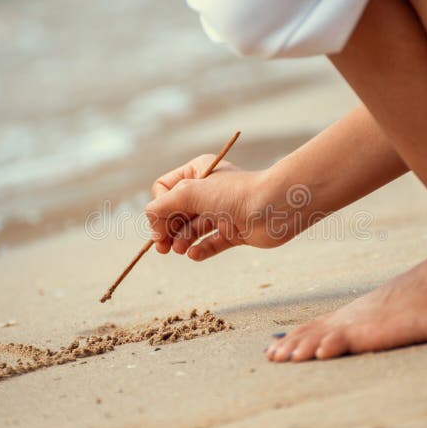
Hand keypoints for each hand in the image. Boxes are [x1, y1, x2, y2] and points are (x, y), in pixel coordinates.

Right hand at [146, 155, 292, 260]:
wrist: (275, 207)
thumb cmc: (233, 193)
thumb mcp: (189, 193)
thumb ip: (162, 205)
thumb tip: (151, 221)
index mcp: (197, 172)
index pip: (164, 189)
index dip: (159, 208)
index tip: (160, 224)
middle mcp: (209, 191)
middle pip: (176, 212)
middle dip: (167, 229)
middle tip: (163, 247)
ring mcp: (222, 212)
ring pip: (192, 229)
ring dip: (182, 240)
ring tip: (181, 249)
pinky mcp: (235, 231)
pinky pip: (211, 243)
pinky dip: (201, 250)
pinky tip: (194, 255)